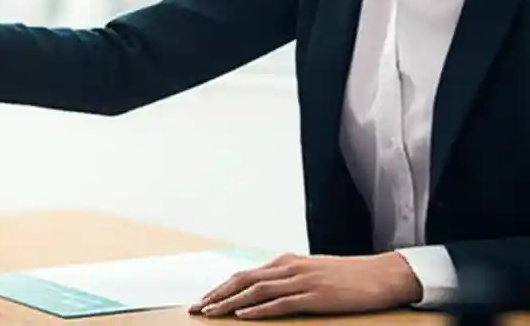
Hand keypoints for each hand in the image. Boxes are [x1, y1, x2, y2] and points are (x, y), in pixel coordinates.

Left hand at [189, 253, 422, 318]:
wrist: (382, 275)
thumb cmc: (347, 277)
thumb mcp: (311, 273)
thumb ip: (288, 279)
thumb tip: (264, 292)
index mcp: (285, 262)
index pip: (244, 275)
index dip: (220, 288)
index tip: (202, 301)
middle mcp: (289, 268)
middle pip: (243, 280)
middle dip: (216, 295)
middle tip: (196, 309)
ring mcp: (302, 281)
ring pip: (256, 291)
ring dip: (230, 303)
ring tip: (211, 313)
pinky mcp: (316, 296)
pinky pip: (282, 303)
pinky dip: (260, 310)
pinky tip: (244, 316)